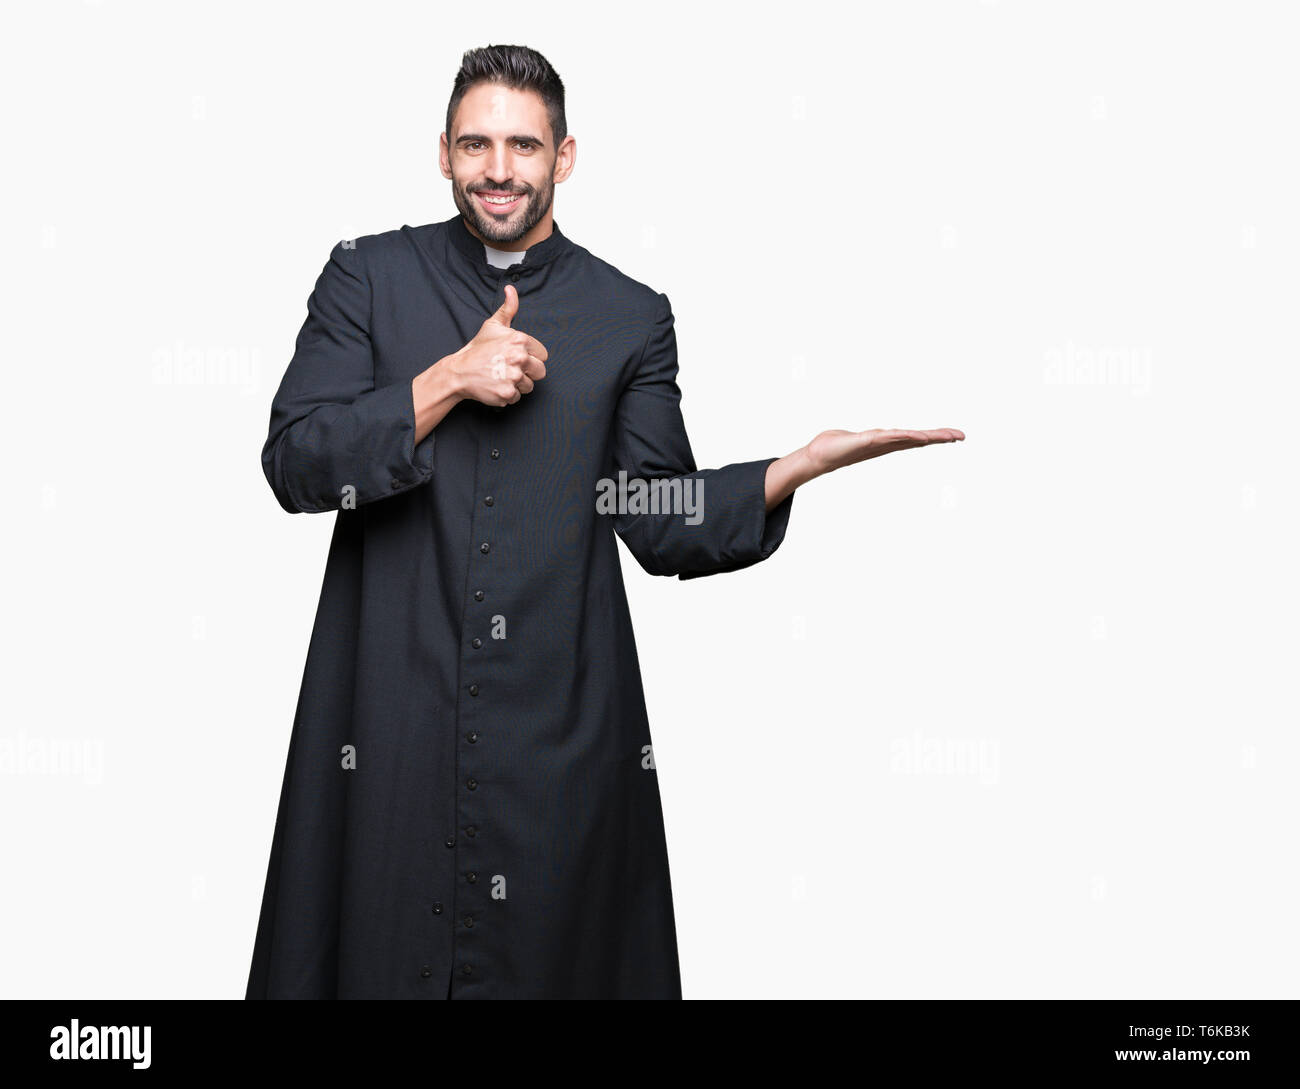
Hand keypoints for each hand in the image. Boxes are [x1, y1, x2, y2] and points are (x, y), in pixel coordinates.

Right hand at [443, 284, 548, 406]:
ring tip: (501, 377)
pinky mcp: (507, 392)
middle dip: (527, 373)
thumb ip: (508, 308)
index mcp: (520, 340)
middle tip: (509, 369)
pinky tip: (495, 386)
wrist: (459, 371)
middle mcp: (519, 357)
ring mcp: (514, 376)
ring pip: (529, 386)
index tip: (516, 358)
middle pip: (540, 372)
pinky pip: (516, 398)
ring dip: (517, 385)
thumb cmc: (478, 349)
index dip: (530, 357)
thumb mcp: (493, 325)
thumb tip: (511, 289)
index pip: (543, 355)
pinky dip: (507, 395)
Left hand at [805, 428, 964, 475]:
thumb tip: (874, 438)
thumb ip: (869, 438)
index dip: (934, 436)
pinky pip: (891, 437)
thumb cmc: (833, 447)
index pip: (914, 438)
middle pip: (918, 440)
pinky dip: (906, 437)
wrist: (816, 456)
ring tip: (948, 436)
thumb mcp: (857, 439)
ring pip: (909, 439)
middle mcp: (885, 444)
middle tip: (962, 436)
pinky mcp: (867, 441)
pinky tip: (920, 437)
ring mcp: (878, 443)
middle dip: (940, 437)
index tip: (953, 435)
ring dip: (929, 437)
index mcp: (886, 442)